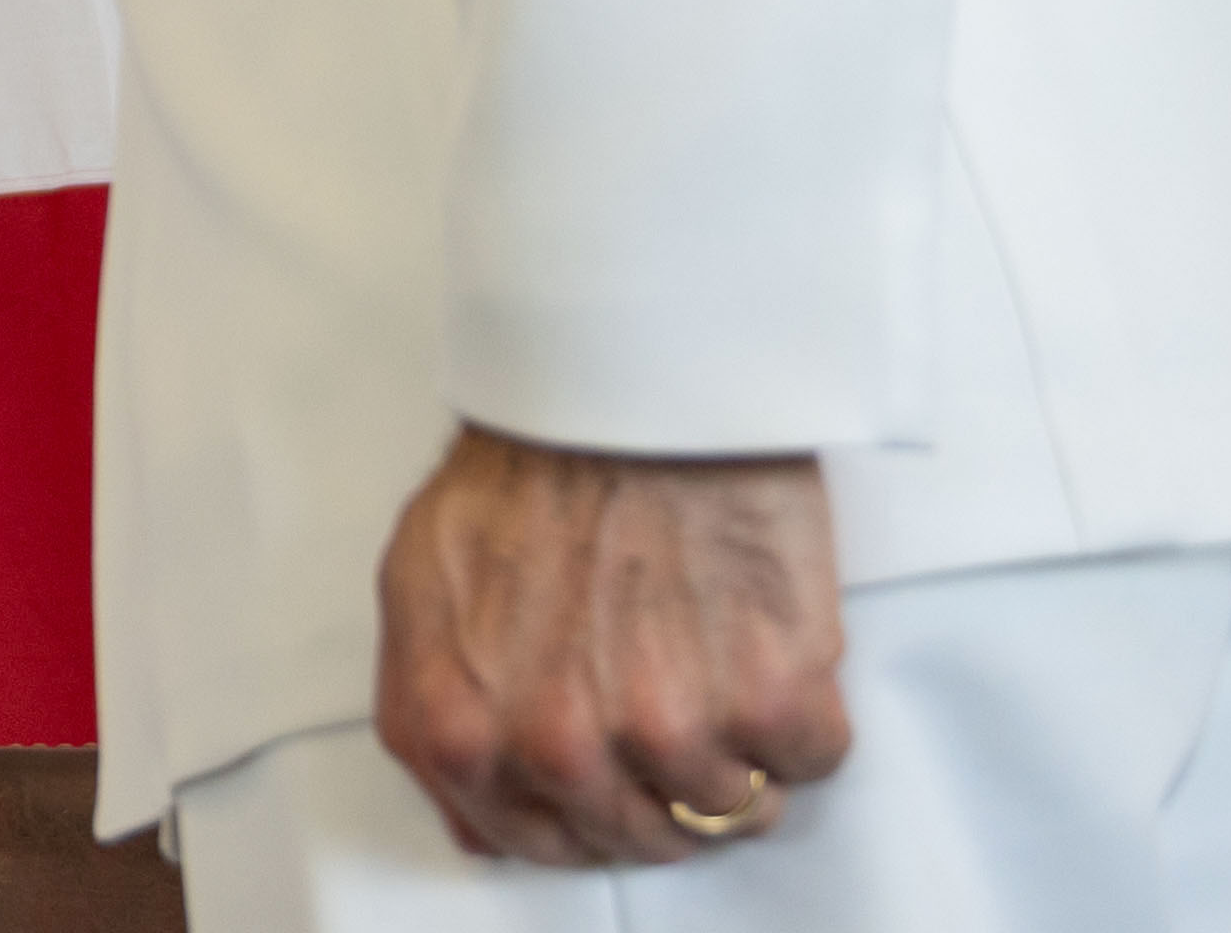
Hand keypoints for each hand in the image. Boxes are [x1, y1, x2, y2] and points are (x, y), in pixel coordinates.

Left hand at [374, 425, 849, 866]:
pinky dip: (804, 714)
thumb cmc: (524, 471)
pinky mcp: (768, 696)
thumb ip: (433, 707)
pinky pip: (810, 758)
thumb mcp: (420, 589)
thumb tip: (475, 809)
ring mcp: (666, 728)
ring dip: (738, 749)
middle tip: (674, 697)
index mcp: (462, 731)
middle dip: (661, 784)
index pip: (535, 844)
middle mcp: (557, 747)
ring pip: (730, 806)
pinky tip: (766, 638)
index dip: (581, 811)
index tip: (610, 771)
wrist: (621, 387)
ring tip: (719, 654)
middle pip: (641, 836)